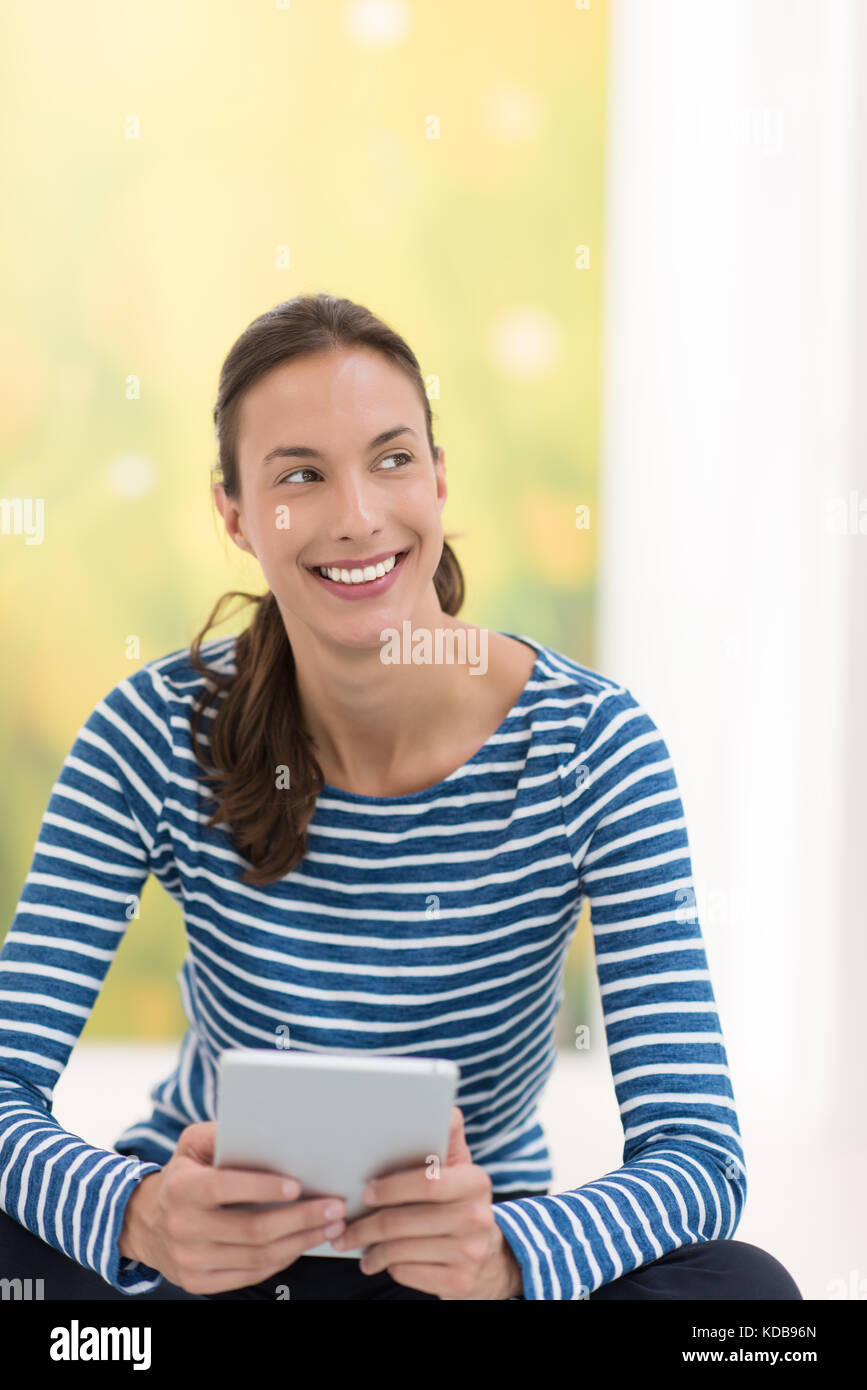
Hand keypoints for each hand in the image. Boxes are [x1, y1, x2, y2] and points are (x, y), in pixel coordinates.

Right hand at [119, 1121, 350, 1294]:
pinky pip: (249, 1275)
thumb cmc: (181, 1175)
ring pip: (256, 1257)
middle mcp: (183, 1228)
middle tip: (335, 1208)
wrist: (143, 1223)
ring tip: (330, 1227)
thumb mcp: (190, 1144)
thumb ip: (222, 1132)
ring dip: (300, 1242)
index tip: (297, 1184)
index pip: (224, 1188)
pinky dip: (281, 1261)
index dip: (261, 1187)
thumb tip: (264, 1126)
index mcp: (182, 1189)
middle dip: (300, 1219)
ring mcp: (190, 1260)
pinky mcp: (199, 1281)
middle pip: (252, 1229)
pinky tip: (302, 1244)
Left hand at [330, 1107, 522, 1298]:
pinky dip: (387, 1266)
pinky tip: (378, 1260)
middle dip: (365, 1225)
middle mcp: (477, 1217)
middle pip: (404, 1221)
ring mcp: (470, 1253)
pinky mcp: (460, 1282)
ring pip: (400, 1250)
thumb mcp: (460, 1168)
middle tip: (341, 1227)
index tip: (366, 1192)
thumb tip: (443, 1106)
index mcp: (475, 1182)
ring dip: (369, 1248)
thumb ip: (448, 1137)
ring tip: (352, 1243)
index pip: (428, 1182)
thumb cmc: (461, 1202)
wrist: (491, 1258)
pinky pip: (408, 1272)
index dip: (392, 1187)